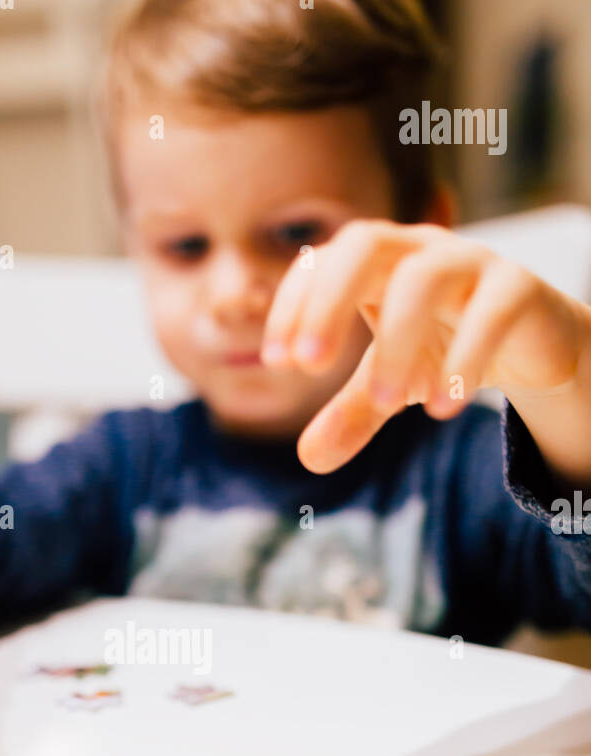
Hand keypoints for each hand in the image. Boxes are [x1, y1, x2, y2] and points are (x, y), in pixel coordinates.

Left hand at [262, 219, 590, 474]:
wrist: (532, 346)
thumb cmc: (446, 348)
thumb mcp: (392, 385)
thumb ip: (352, 413)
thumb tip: (309, 457)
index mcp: (377, 264)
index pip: (322, 260)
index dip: (293, 303)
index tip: (277, 359)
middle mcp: (419, 249)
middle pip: (364, 244)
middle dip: (329, 301)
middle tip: (311, 362)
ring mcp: (472, 262)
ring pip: (424, 277)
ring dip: (397, 341)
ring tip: (385, 402)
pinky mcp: (520, 287)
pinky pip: (491, 310)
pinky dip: (465, 358)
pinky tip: (443, 406)